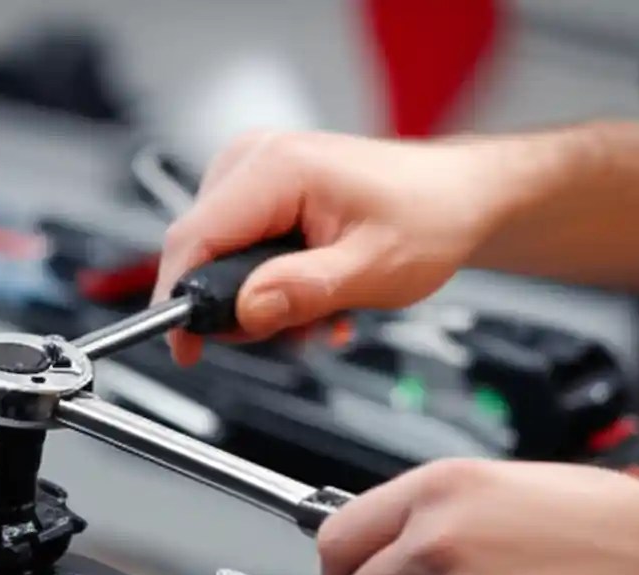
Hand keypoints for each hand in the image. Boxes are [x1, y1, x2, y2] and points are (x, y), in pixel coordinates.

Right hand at [149, 130, 558, 365]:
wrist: (457, 198)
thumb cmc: (429, 216)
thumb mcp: (372, 268)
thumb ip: (303, 291)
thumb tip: (246, 311)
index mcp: (275, 168)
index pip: (193, 238)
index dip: (182, 300)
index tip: (186, 349)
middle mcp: (253, 159)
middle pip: (201, 251)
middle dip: (239, 307)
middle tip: (293, 330)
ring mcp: (254, 172)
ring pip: (219, 258)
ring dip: (262, 301)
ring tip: (318, 310)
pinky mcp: (260, 192)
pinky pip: (238, 250)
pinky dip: (270, 286)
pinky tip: (314, 295)